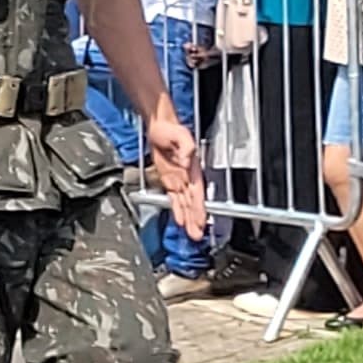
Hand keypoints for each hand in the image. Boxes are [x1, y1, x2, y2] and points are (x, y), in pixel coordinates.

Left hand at [146, 111, 208, 237]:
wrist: (160, 126)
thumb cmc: (171, 129)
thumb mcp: (180, 136)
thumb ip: (185, 147)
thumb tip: (187, 161)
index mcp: (193, 170)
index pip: (198, 194)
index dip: (200, 209)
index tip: (202, 222)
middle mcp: (188, 178)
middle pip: (193, 203)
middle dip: (196, 220)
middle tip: (198, 236)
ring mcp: (179, 179)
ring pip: (185, 204)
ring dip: (188, 219)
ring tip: (192, 234)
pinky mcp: (169, 179)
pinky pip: (174, 198)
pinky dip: (177, 210)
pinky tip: (179, 220)